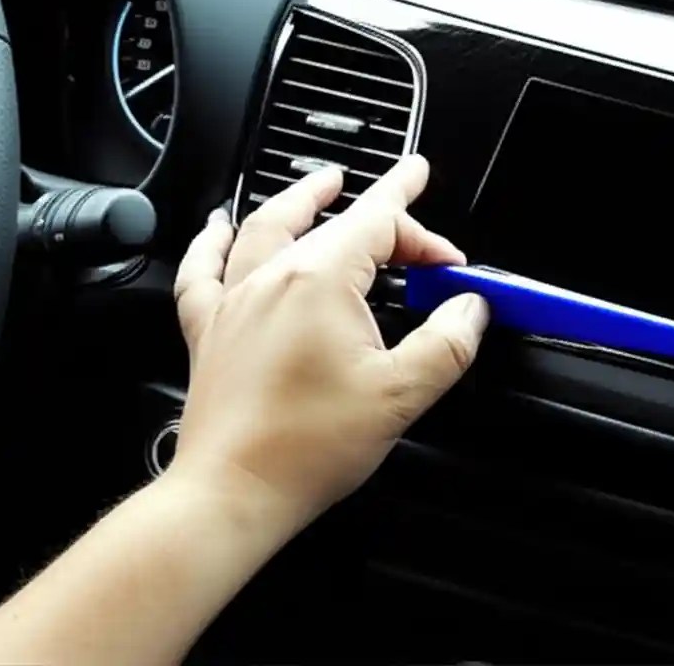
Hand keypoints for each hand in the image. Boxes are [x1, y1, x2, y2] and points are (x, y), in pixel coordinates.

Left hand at [169, 156, 488, 530]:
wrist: (233, 491)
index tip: (450, 257)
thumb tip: (469, 310)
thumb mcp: (401, 395)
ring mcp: (236, 302)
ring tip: (323, 182)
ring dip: (301, 198)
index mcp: (320, 282)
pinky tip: (216, 227)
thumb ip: (445, 344)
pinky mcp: (210, 332)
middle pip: (333, 222)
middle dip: (381, 212)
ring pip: (266, 226)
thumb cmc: (307, 447)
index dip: (423, 232)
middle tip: (408, 202)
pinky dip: (212, 242)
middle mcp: (273, 278)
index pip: (379, 224)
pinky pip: (203, 269)